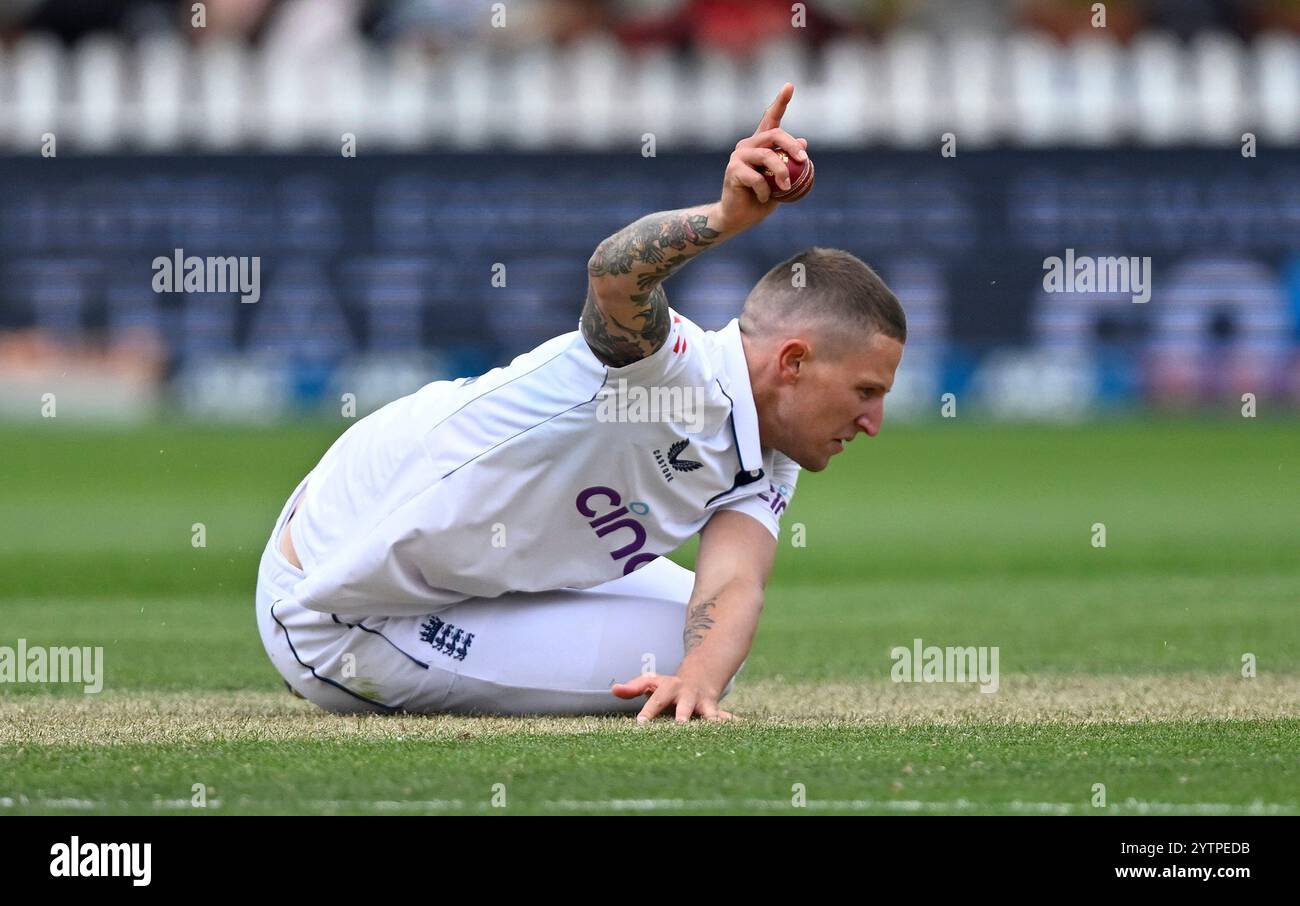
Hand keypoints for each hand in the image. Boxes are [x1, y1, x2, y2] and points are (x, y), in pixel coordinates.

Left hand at [612, 672, 735, 722]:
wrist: (702, 674)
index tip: (641, 723)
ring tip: (716, 731)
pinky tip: (745, 730)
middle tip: (680, 726)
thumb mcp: (652, 683)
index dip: (649, 711)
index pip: (656, 700)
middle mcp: (688, 696)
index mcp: (670, 688)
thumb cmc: (671, 686)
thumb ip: (633, 687)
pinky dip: (736, 725)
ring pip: (710, 714)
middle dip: (683, 716)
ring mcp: (704, 704)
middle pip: (685, 706)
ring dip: (713, 723)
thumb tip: (613, 690)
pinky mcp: (717, 712)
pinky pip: (728, 719)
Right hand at [717, 82, 809, 231]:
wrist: (738, 217)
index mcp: (760, 144)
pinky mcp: (733, 171)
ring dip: (782, 172)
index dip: (780, 101)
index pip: (770, 118)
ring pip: (767, 156)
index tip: (790, 86)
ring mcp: (738, 157)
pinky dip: (765, 190)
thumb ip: (790, 164)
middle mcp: (747, 145)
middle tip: (804, 160)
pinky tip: (763, 198)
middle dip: (791, 146)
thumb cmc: (760, 199)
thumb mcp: (782, 181)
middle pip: (774, 134)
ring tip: (786, 187)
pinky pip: (757, 177)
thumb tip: (804, 142)